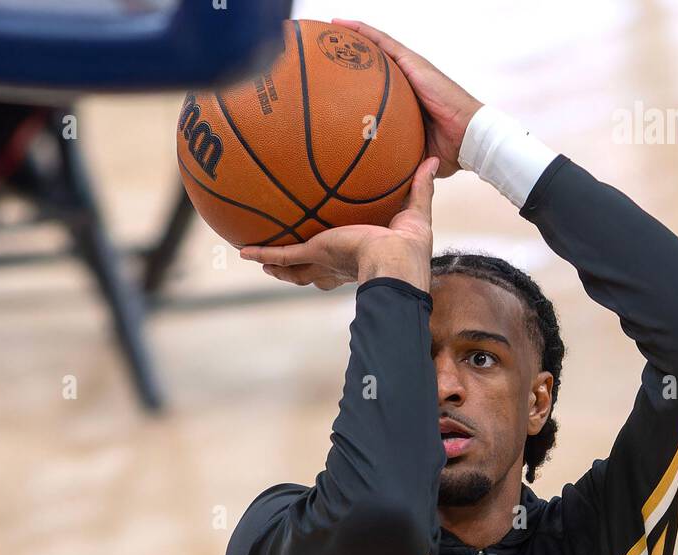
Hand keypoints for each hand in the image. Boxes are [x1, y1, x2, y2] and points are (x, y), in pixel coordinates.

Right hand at [239, 156, 437, 291]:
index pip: (343, 260)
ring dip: (276, 266)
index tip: (329, 252)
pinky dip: (263, 253)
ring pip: (293, 268)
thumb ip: (420, 187)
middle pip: (313, 270)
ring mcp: (324, 261)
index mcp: (360, 257)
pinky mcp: (315, 254)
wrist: (396, 262)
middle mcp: (338, 263)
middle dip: (299, 269)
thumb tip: (433, 161)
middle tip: (284, 263)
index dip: (334, 259)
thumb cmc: (410, 247)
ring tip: (259, 261)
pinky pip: (283, 255)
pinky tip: (244, 251)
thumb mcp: (415, 211)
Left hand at [331, 18, 482, 176]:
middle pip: (376, 64)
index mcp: (407, 102)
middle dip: (353, 55)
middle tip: (327, 50)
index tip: (336, 82)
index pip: (380, 88)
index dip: (359, 82)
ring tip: (330, 27)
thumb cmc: (450, 151)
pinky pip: (384, 43)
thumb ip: (399, 163)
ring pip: (377, 47)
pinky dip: (364, 32)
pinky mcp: (413, 63)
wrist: (470, 139)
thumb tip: (381, 184)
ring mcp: (411, 70)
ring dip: (354, 35)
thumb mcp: (417, 158)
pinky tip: (343, 25)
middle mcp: (408, 81)